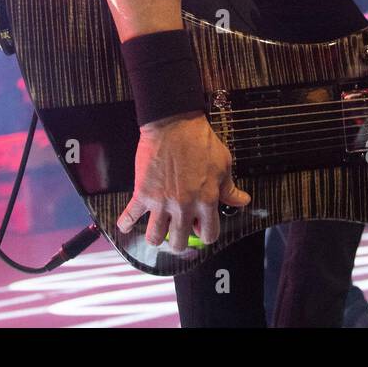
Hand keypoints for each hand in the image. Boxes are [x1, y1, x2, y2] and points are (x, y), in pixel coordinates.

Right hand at [116, 112, 250, 252]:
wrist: (174, 124)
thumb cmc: (201, 141)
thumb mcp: (224, 164)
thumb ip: (230, 189)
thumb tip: (242, 201)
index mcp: (206, 201)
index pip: (209, 235)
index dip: (206, 233)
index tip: (201, 227)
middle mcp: (184, 206)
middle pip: (179, 242)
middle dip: (180, 241)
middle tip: (177, 233)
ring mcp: (161, 202)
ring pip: (154, 237)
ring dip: (156, 237)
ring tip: (157, 231)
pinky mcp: (142, 193)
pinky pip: (129, 216)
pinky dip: (125, 223)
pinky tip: (125, 225)